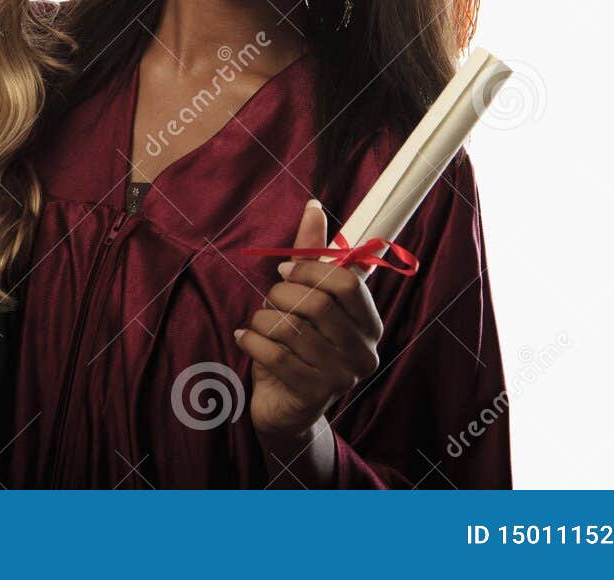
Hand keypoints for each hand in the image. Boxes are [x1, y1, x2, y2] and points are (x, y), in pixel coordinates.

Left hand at [235, 198, 384, 442]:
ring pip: (293, 330)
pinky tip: (244, 337)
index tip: (284, 271)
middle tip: (268, 298)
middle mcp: (364, 351)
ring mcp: (343, 377)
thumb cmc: (297, 344)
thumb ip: (311, 256)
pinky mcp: (315, 396)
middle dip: (282, 295)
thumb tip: (313, 206)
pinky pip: (275, 356)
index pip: (348, 282)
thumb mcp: (305, 298)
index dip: (311, 270)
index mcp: (369, 323)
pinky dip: (252, 341)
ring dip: (264, 319)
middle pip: (319, 304)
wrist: (285, 406)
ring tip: (257, 322)